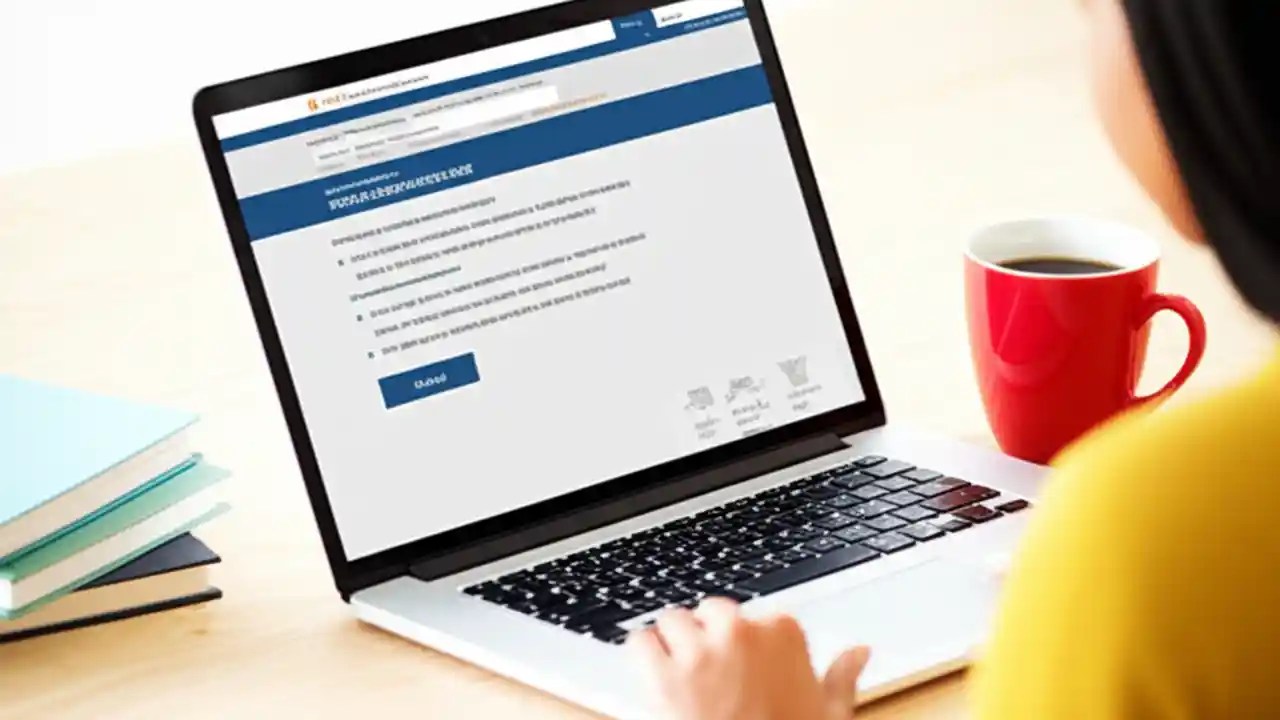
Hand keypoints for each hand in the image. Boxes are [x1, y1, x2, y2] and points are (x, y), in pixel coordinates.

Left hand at [627, 597, 870, 719]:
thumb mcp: (829, 717)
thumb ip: (841, 678)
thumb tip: (859, 653)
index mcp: (783, 634)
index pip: (753, 616)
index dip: (745, 646)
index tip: (745, 672)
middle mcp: (741, 633)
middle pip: (710, 613)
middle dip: (708, 638)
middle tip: (712, 678)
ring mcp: (700, 653)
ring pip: (672, 621)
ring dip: (673, 645)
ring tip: (683, 680)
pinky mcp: (663, 676)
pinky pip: (640, 642)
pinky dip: (643, 657)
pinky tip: (657, 682)